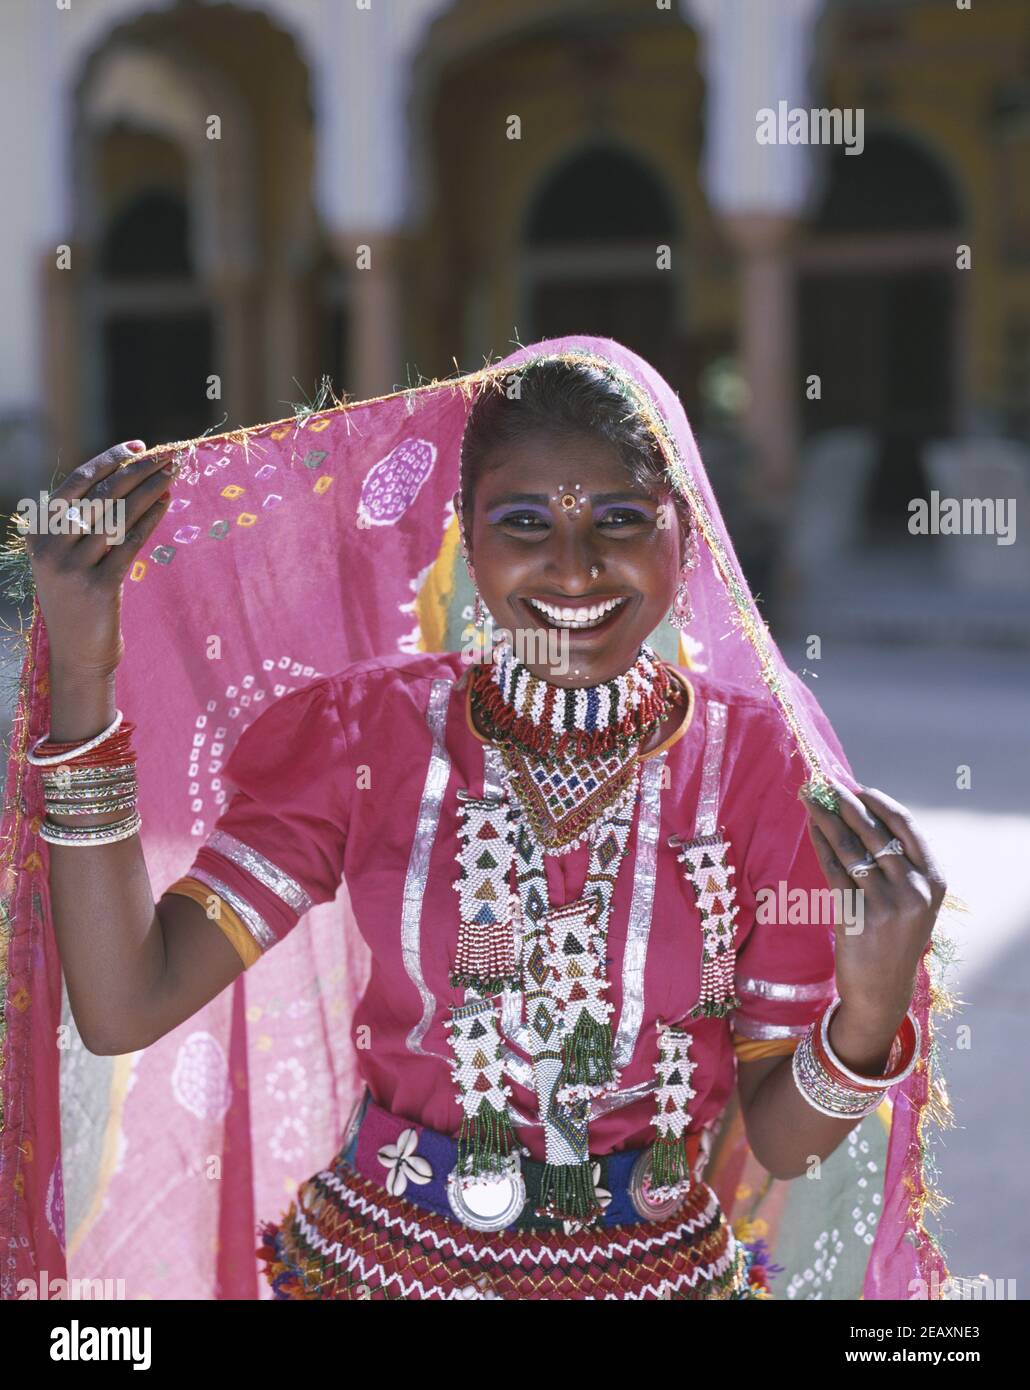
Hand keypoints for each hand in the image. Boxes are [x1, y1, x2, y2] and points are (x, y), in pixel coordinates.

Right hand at [23, 441, 171, 677]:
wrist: (77, 652)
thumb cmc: (76, 599)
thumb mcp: (65, 556)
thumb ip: (81, 521)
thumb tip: (125, 477)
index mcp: (39, 532)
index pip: (79, 483)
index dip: (110, 459)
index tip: (139, 446)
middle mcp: (51, 546)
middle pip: (103, 494)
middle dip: (138, 469)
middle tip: (168, 455)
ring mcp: (73, 567)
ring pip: (119, 515)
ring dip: (150, 490)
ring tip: (173, 473)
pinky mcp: (99, 586)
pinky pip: (130, 543)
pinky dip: (150, 519)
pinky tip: (167, 503)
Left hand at [803, 782, 947, 1029]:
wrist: (881, 990)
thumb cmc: (894, 937)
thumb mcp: (913, 900)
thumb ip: (900, 863)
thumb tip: (863, 810)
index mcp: (934, 880)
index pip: (906, 826)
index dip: (879, 802)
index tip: (857, 787)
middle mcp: (915, 890)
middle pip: (874, 832)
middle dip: (846, 803)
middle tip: (824, 784)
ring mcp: (886, 903)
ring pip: (850, 847)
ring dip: (826, 817)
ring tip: (809, 799)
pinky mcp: (857, 915)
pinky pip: (834, 869)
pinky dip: (821, 844)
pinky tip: (812, 828)